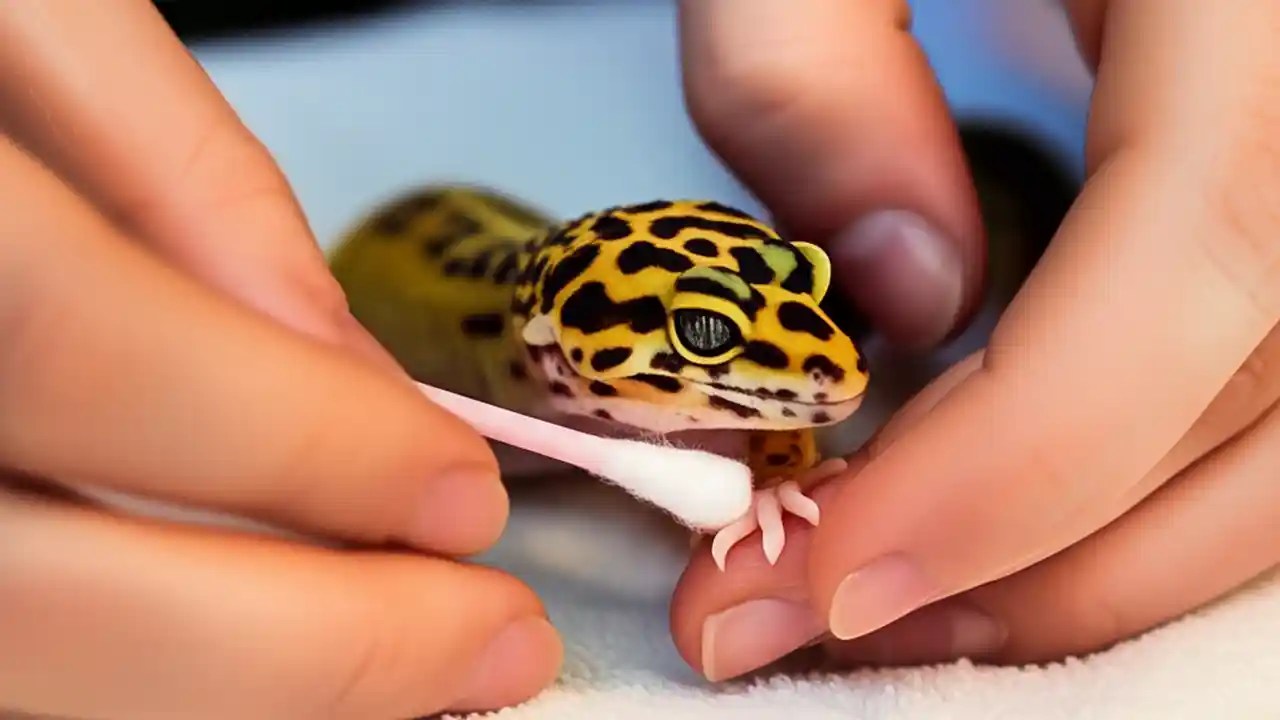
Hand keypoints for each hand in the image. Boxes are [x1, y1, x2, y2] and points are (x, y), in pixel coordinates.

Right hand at [0, 2, 559, 716]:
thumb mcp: (11, 8)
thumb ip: (171, 171)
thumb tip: (334, 362)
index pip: (62, 342)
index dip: (293, 437)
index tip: (457, 489)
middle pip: (21, 592)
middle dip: (299, 649)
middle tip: (488, 644)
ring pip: (0, 662)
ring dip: (222, 695)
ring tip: (398, 675)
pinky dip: (119, 673)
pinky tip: (242, 654)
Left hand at [671, 0, 1279, 680]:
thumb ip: (808, 56)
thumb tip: (905, 295)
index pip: (1196, 271)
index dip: (1014, 469)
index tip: (822, 580)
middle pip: (1276, 396)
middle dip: (1047, 559)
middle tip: (827, 616)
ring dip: (1114, 556)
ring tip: (918, 602)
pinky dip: (1174, 479)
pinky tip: (1039, 512)